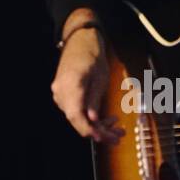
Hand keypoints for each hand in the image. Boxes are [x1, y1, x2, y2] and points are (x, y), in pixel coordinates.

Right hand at [51, 17, 123, 144]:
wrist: (80, 41)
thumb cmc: (92, 55)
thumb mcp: (100, 77)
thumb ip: (94, 99)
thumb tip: (93, 119)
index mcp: (70, 87)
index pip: (76, 116)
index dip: (89, 130)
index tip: (102, 138)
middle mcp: (61, 93)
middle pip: (78, 120)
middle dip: (99, 131)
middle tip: (118, 136)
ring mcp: (60, 95)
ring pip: (78, 118)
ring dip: (97, 125)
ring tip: (117, 128)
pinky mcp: (64, 96)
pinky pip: (76, 111)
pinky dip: (91, 117)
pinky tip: (107, 118)